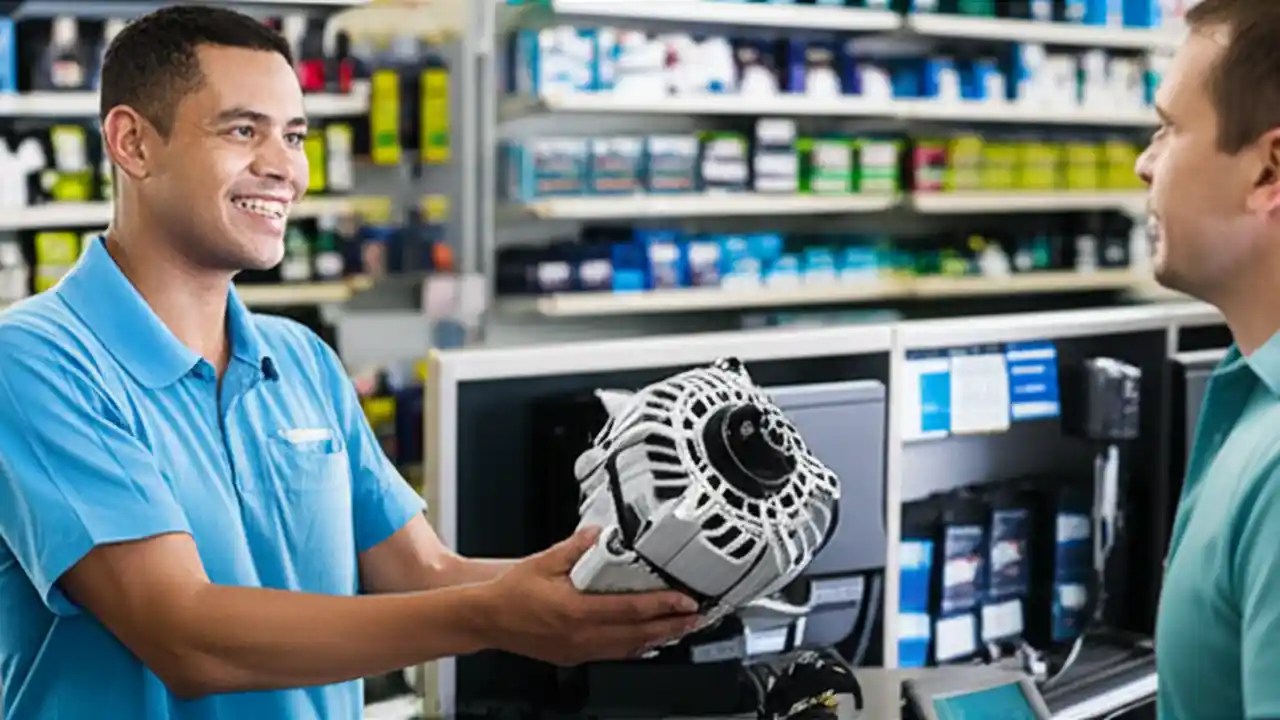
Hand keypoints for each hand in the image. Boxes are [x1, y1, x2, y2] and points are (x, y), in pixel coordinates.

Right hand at [478, 526, 701, 665]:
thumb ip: (574, 548)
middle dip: (671, 626)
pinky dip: (635, 647)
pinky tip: (647, 641)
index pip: (631, 609)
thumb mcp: (542, 562)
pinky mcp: (574, 655)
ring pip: (628, 647)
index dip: (662, 606)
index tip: (684, 601)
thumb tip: (597, 533)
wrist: (486, 620)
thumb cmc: (511, 594)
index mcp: (576, 610)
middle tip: (696, 618)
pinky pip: (613, 653)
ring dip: (658, 638)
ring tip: (680, 629)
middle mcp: (582, 635)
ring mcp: (579, 648)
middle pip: (638, 633)